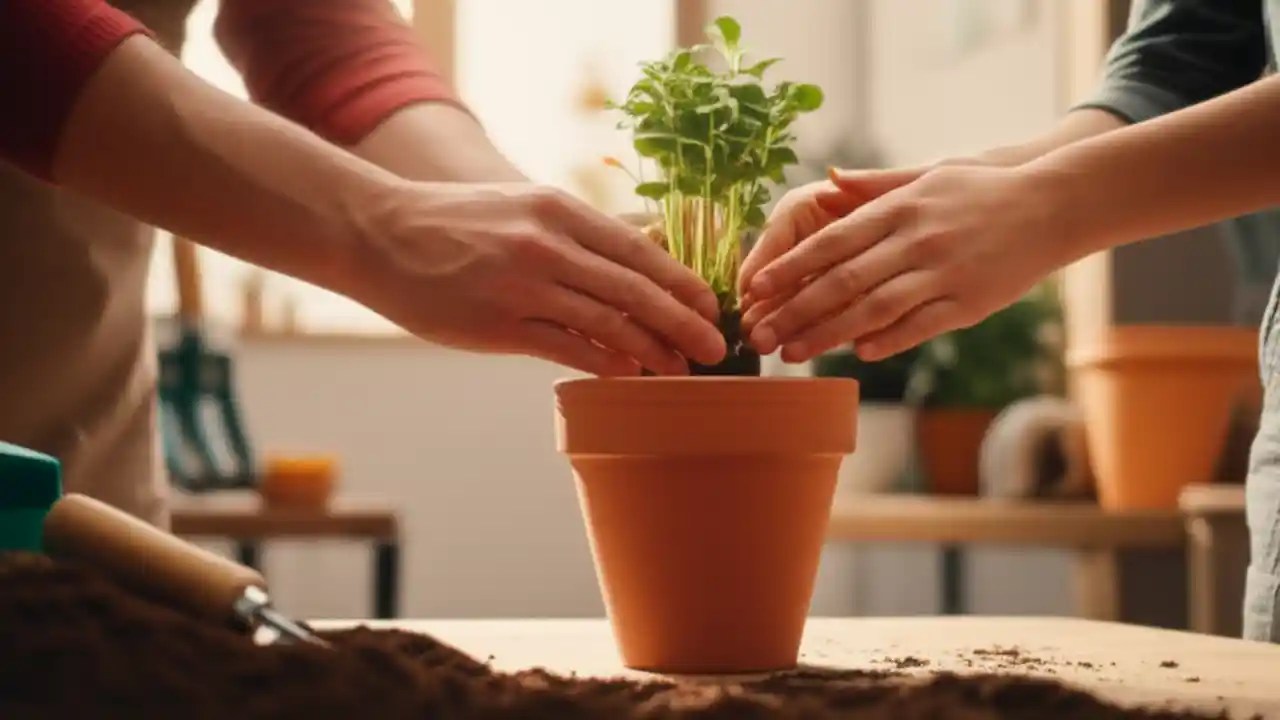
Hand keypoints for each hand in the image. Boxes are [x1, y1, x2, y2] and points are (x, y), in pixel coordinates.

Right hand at [348, 182, 726, 375]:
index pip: (637, 249)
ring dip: (650, 349)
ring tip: (680, 369)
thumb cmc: (457, 223)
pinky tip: (629, 374)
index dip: (681, 281)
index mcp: (557, 210)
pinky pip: (564, 347)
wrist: (379, 233)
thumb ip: (578, 232)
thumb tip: (642, 249)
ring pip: (605, 321)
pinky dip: (603, 362)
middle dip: (682, 320)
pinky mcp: (497, 323)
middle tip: (715, 345)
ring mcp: (521, 285)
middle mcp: (546, 244)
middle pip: (633, 287)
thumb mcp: (523, 206)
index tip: (712, 304)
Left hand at [741, 164, 1068, 362]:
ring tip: (793, 352)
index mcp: (899, 208)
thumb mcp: (928, 174)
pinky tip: (857, 354)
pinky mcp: (968, 302)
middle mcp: (915, 240)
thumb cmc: (983, 189)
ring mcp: (942, 273)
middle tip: (760, 333)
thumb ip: (875, 184)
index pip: (832, 241)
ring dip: (828, 334)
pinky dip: (887, 340)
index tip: (757, 287)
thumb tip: (827, 179)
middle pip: (843, 281)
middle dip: (795, 310)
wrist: (1053, 205)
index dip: (790, 267)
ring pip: (873, 309)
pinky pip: (919, 326)